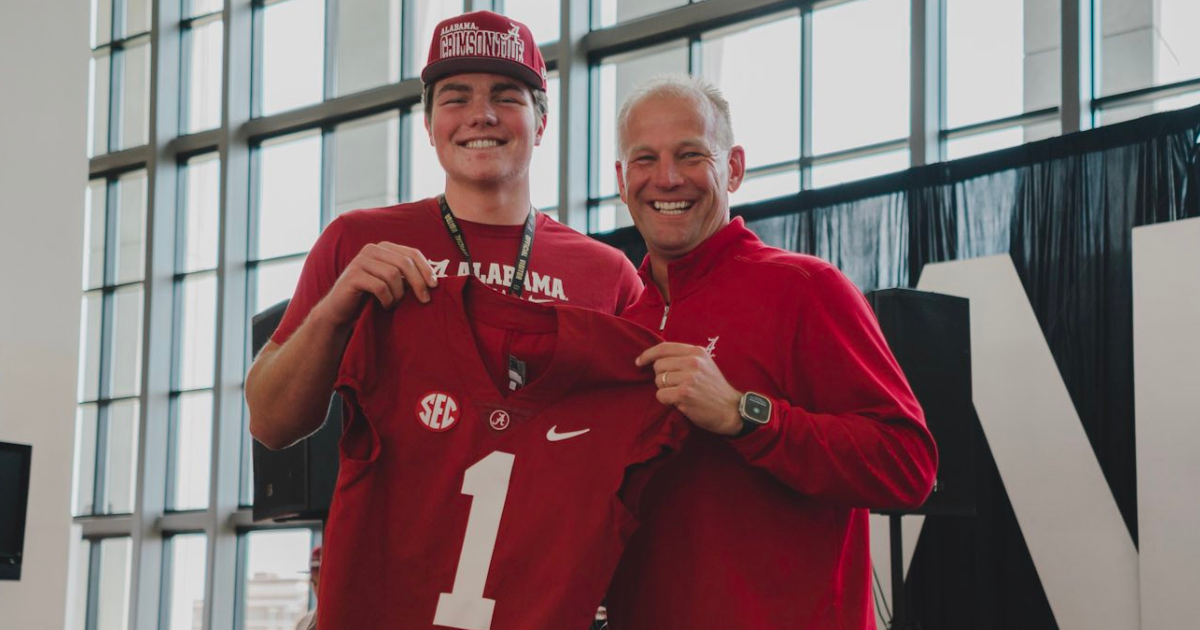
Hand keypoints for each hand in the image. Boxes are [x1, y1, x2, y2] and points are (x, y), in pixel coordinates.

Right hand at [311, 242, 438, 328]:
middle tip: (424, 300)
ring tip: (395, 304)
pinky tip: (385, 305)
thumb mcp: (392, 283)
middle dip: (418, 282)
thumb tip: (438, 280)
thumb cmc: (370, 297)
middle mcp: (371, 249)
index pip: (412, 253)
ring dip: (399, 294)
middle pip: (404, 262)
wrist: (340, 310)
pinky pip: (380, 286)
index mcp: (383, 248)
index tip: (434, 286)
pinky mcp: (353, 276)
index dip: (426, 268)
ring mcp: (360, 261)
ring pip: (393, 275)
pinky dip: (387, 299)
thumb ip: (408, 276)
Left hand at [637, 342, 742, 435]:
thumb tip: (656, 357)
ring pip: (658, 380)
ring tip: (681, 394)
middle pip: (658, 366)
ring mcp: (689, 377)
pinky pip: (660, 395)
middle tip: (675, 386)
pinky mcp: (684, 393)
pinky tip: (679, 402)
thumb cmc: (714, 389)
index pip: (664, 347)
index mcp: (696, 352)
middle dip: (661, 377)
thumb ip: (684, 358)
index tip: (639, 362)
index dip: (648, 354)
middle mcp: (693, 362)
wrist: (731, 410)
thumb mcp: (704, 365)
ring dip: (665, 390)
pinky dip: (666, 401)